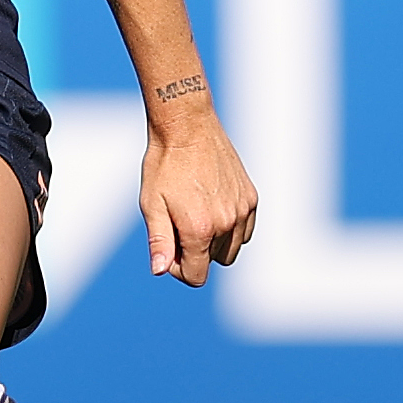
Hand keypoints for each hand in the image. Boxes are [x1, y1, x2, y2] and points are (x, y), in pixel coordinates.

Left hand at [140, 109, 255, 287]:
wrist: (187, 127)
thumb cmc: (163, 165)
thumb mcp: (151, 204)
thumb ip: (159, 241)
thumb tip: (160, 271)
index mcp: (200, 229)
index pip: (196, 276)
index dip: (178, 269)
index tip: (168, 247)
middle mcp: (227, 223)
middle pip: (213, 262)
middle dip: (195, 253)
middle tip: (178, 225)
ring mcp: (243, 210)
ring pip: (232, 249)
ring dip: (214, 242)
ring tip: (194, 214)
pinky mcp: (251, 198)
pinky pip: (245, 230)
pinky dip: (231, 228)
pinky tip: (212, 207)